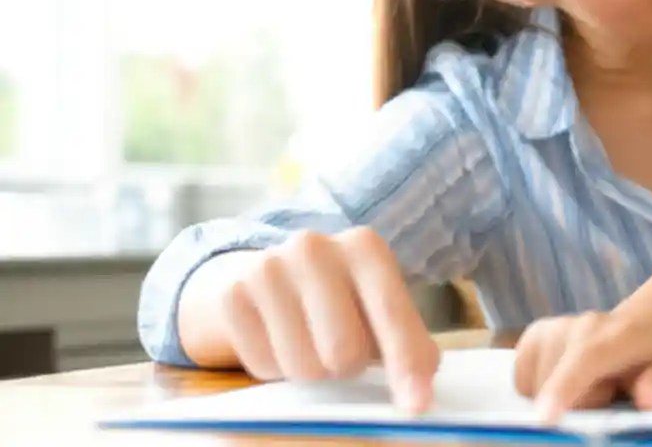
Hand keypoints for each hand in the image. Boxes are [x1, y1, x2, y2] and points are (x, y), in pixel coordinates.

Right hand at [217, 227, 438, 412]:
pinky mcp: (232, 295)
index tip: (416, 406)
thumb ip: (408, 343)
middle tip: (343, 352)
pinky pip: (263, 367)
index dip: (406, 364)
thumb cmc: (339, 298)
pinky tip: (279, 339)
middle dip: (348, 368)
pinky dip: (277, 368)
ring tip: (311, 343)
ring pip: (304, 367)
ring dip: (313, 372)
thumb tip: (418, 394)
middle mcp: (314, 247)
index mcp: (364, 247)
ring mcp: (268, 268)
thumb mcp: (378, 306)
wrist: (265, 273)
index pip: (390, 314)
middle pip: (344, 352)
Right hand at [513, 312, 651, 422]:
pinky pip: (522, 381)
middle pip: (556, 381)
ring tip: (589, 389)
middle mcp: (581, 324)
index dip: (564, 387)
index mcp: (619, 334)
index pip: (586, 358)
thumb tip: (647, 398)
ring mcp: (553, 328)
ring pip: (535, 384)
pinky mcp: (532, 336)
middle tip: (607, 396)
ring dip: (557, 399)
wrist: (636, 333)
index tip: (545, 418)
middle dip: (575, 405)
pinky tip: (565, 384)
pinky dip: (538, 392)